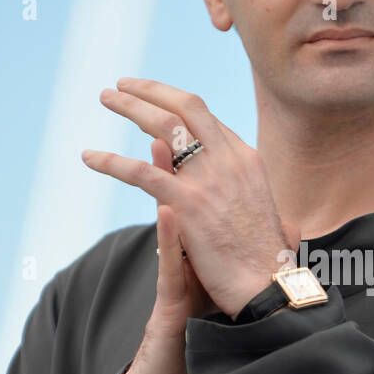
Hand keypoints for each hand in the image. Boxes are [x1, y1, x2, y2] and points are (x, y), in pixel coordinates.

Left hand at [81, 79, 300, 318]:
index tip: (153, 103)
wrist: (266, 288)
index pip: (207, 120)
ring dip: (129, 106)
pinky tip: (88, 157)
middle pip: (186, 107)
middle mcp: (229, 160)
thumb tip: (284, 225)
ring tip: (104, 97)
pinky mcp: (185, 204)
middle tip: (123, 85)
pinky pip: (139, 172)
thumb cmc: (268, 264)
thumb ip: (268, 216)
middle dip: (151, 90)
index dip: (175, 106)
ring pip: (161, 126)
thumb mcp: (274, 225)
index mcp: (247, 160)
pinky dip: (110, 161)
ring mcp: (207, 179)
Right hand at [119, 139, 217, 373]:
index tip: (197, 124)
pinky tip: (168, 213)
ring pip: (165, 223)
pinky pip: (169, 266)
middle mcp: (178, 258)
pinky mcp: (169, 303)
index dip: (192, 156)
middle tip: (152, 115)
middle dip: (165, 154)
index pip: (191, 192)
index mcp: (190, 248)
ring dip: (158, 182)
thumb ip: (216, 254)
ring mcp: (172, 279)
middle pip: (171, 194)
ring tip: (157, 145)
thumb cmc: (195, 336)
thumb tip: (239, 225)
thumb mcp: (210, 287)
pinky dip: (169, 239)